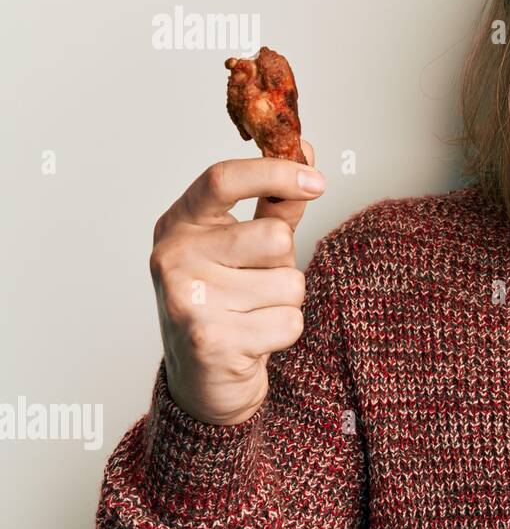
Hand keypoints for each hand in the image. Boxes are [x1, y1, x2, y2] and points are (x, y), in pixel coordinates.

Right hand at [149, 140, 325, 424]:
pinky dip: (284, 333)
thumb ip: (275, 203)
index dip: (275, 172)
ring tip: (253, 314)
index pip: (222, 178)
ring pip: (288, 284)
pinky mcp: (209, 341)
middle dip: (284, 264)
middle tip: (258, 284)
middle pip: (273, 237)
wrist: (203, 380)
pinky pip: (288, 322)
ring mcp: (185, 300)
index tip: (317, 180)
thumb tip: (305, 149)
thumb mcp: (247, 248)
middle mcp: (172, 257)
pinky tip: (253, 341)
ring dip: (285, 302)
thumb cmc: (229, 300)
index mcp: (178, 224)